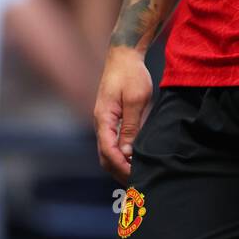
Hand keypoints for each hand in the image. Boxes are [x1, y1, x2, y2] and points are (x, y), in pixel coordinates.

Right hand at [93, 45, 152, 181]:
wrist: (123, 55)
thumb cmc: (131, 74)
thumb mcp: (136, 100)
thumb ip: (131, 127)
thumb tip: (127, 152)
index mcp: (104, 119)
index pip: (108, 151)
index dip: (121, 167)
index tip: (135, 177)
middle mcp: (100, 123)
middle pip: (104, 156)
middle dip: (119, 171)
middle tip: (138, 183)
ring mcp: (104, 121)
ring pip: (107, 151)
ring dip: (119, 165)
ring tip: (137, 175)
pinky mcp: (110, 119)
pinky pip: (112, 143)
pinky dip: (120, 155)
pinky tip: (133, 159)